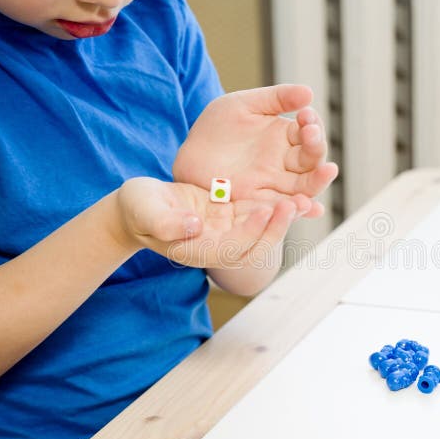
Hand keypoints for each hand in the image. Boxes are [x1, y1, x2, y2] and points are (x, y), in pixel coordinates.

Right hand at [116, 177, 297, 268]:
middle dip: (276, 228)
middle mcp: (220, 246)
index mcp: (200, 251)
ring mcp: (228, 231)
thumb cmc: (137, 209)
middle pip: (256, 245)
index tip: (264, 211)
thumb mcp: (146, 212)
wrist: (141, 205)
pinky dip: (277, 203)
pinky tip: (294, 187)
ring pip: (263, 229)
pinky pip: (260, 211)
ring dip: (283, 217)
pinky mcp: (233, 214)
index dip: (250, 233)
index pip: (232, 249)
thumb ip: (166, 222)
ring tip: (302, 196)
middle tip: (294, 204)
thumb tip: (193, 226)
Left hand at [172, 84, 337, 217]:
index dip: (312, 125)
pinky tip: (310, 208)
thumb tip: (309, 92)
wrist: (187, 154)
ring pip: (305, 187)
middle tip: (311, 135)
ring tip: (327, 171)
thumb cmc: (215, 128)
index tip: (306, 116)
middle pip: (312, 161)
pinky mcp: (258, 203)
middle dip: (317, 149)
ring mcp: (273, 184)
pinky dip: (300, 211)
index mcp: (285, 137)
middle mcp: (285, 163)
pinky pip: (282, 208)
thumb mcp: (244, 105)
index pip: (309, 133)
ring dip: (318, 181)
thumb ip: (276, 98)